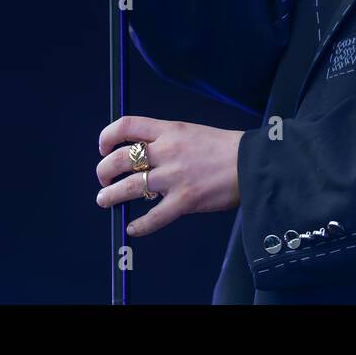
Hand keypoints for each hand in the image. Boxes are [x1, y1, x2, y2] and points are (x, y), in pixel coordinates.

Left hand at [96, 116, 242, 236]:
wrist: (253, 163)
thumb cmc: (224, 148)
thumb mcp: (191, 132)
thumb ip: (166, 142)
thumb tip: (143, 158)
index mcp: (169, 131)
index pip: (127, 126)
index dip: (107, 136)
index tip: (103, 147)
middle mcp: (168, 151)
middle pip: (120, 159)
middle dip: (103, 171)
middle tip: (103, 180)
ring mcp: (174, 177)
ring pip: (129, 187)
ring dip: (111, 196)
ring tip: (105, 201)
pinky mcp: (185, 200)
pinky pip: (153, 216)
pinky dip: (139, 226)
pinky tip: (133, 228)